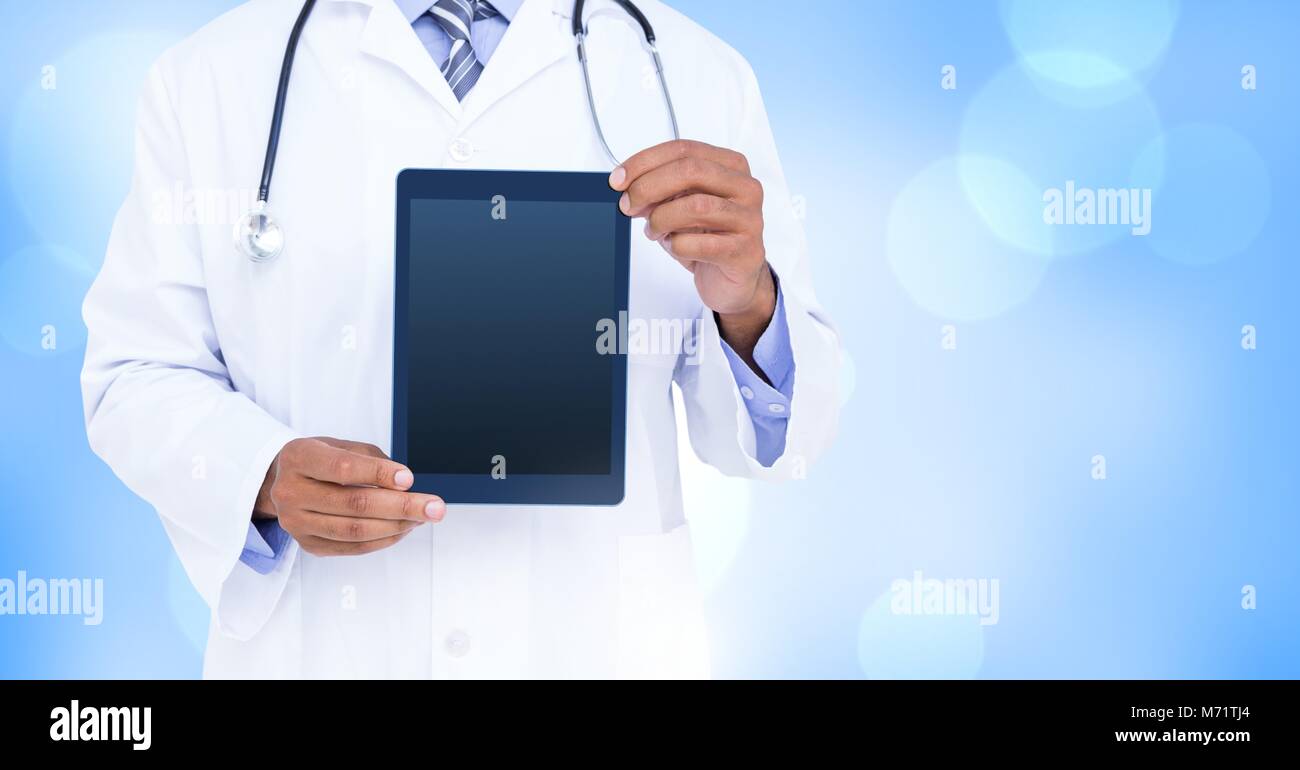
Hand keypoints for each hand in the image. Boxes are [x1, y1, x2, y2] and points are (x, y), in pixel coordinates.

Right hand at [253, 437, 443, 556]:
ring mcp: (296, 523)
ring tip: (423, 518)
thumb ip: (371, 460)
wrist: (282, 482)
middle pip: (354, 504)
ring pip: (355, 531)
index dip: (379, 474)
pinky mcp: (308, 544)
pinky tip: (404, 529)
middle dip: (402, 507)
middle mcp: (291, 492)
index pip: (342, 469)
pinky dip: (384, 539)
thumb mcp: (340, 446)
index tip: (410, 479)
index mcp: (299, 458)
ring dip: (397, 526)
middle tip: (435, 508)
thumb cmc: (321, 460)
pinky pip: (353, 548)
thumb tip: (404, 486)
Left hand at [609, 139, 775, 359]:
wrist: (732, 280)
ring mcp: (750, 219)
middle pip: (690, 170)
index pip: (684, 149)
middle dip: (649, 186)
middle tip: (628, 205)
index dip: (645, 162)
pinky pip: (701, 244)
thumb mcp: (679, 206)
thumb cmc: (707, 237)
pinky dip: (677, 245)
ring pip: (696, 206)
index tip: (618, 180)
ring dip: (662, 219)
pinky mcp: (746, 251)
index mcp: (730, 166)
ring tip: (652, 231)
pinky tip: (675, 247)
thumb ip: (658, 191)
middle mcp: (746, 187)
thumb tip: (626, 186)